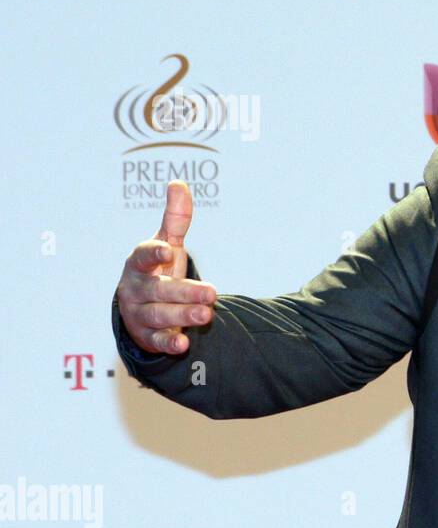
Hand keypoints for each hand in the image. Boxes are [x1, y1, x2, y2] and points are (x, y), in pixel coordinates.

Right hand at [115, 180, 216, 354]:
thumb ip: (175, 218)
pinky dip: (169, 343)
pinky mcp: (148, 336)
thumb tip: (178, 182)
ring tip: (206, 314)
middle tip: (212, 293)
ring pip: (159, 315)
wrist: (140, 308)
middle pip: (159, 291)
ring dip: (182, 316)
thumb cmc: (157, 270)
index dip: (154, 253)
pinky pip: (157, 341)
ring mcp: (140, 313)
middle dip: (185, 292)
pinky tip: (183, 345)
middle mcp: (136, 289)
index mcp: (140, 264)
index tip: (168, 250)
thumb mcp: (166, 244)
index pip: (143, 256)